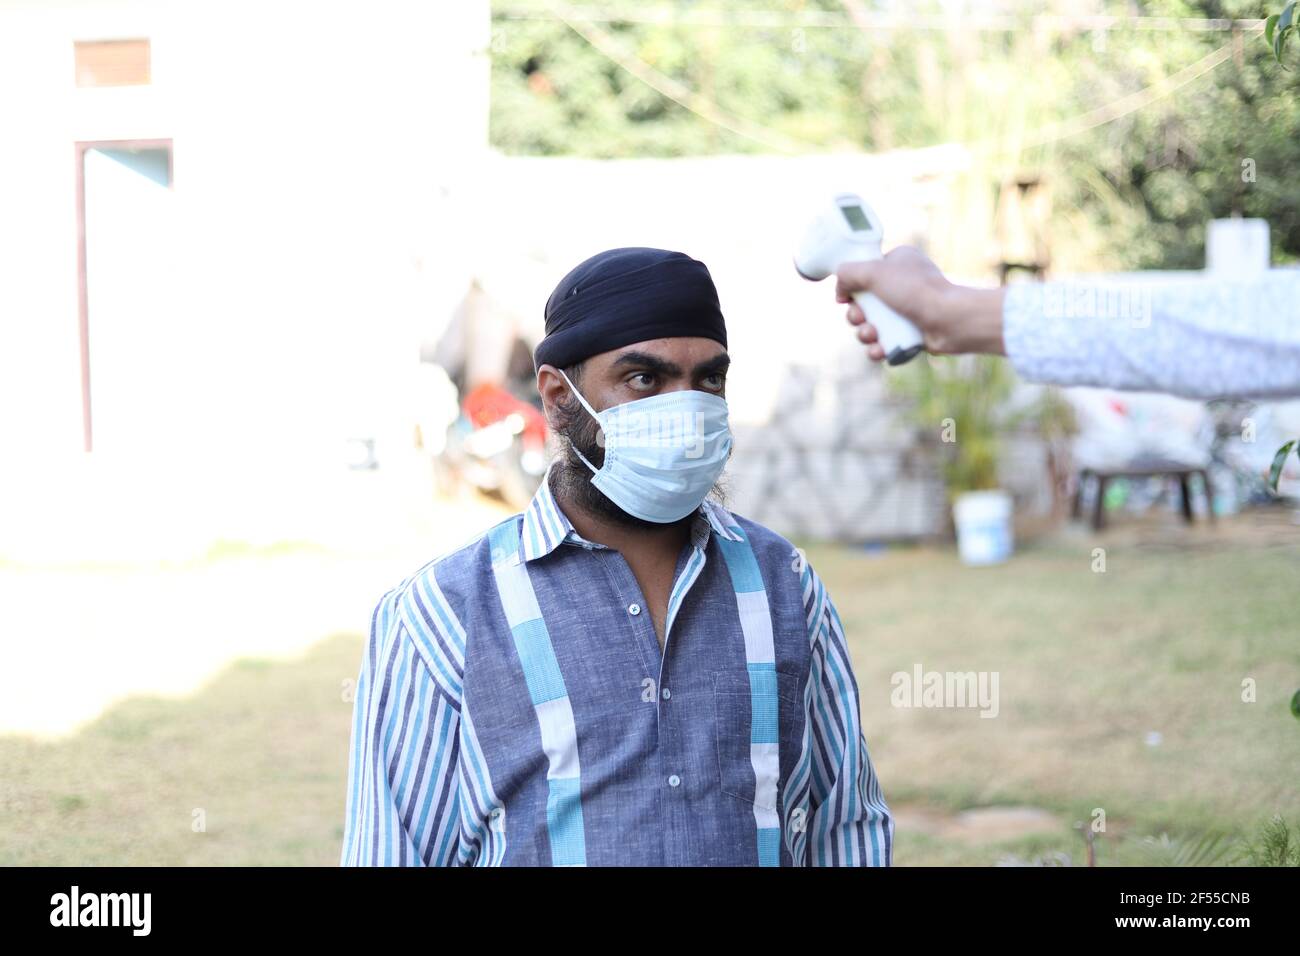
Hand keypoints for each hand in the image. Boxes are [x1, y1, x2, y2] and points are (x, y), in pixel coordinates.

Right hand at [834, 246, 1006, 359]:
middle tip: (861, 319)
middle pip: (864, 303)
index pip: (864, 274)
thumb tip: (840, 290)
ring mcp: (908, 310)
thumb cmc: (915, 291)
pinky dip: (878, 348)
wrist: (950, 320)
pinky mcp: (911, 333)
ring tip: (872, 336)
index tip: (845, 298)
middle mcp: (903, 284)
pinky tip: (879, 350)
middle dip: (856, 316)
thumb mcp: (874, 272)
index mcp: (897, 262)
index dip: (851, 288)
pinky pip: (885, 342)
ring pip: (872, 325)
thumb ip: (848, 273)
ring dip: (864, 334)